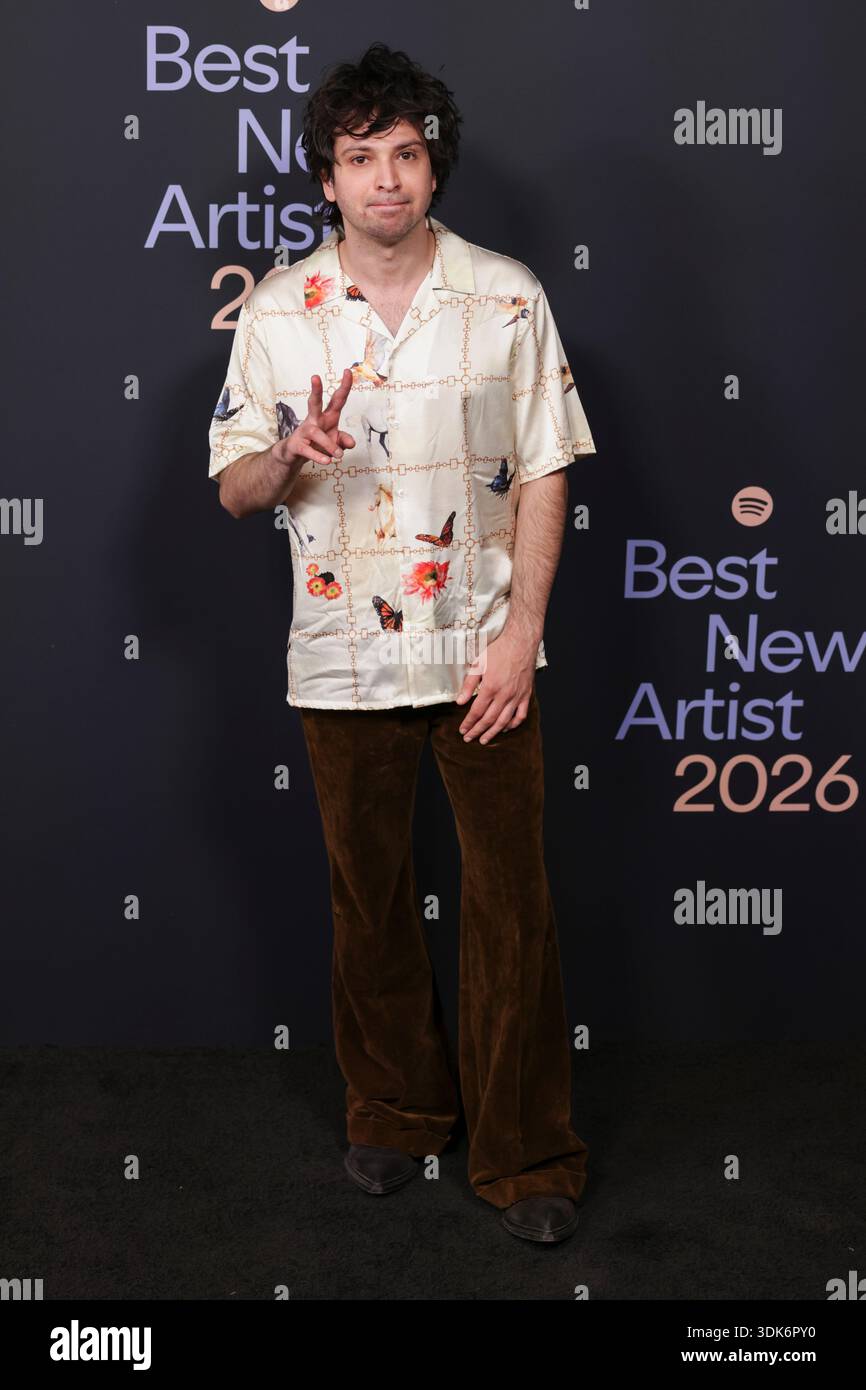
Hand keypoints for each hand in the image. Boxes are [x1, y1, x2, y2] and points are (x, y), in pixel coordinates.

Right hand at [271, 369, 355, 467]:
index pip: (337, 399)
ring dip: (329, 444)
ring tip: (338, 455)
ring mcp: (304, 432)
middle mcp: (315, 420)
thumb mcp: (335, 441)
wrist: (295, 455)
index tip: (348, 371)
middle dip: (316, 390)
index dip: (344, 386)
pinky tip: (327, 461)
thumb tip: (351, 443)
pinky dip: (318, 456)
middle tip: (315, 377)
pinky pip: (308, 450)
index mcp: (327, 416)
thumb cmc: (318, 442)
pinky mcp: (297, 445)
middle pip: (314, 402)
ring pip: (316, 433)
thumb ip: (344, 440)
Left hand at [454, 626, 537, 742]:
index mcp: (490, 688)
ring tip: (484, 740)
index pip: (476, 712)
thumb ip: (469, 685)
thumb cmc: (498, 651)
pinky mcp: (526, 695)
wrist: (521, 642)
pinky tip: (505, 728)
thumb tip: (459, 702)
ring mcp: (517, 696)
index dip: (468, 723)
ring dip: (493, 732)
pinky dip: (512, 724)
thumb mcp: (479, 664)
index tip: (462, 731)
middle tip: (469, 739)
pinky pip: (520, 715)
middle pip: (488, 720)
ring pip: (504, 721)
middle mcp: (504, 695)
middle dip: (477, 731)